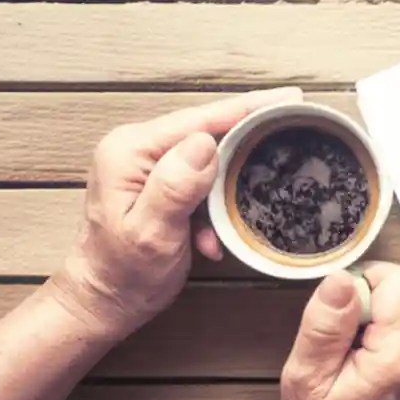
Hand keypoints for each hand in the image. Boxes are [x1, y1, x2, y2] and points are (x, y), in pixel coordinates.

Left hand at [51, 88, 303, 337]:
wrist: (103, 301)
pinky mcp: (160, 182)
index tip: (289, 99)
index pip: (199, 120)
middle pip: (207, 127)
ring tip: (272, 173)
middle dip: (251, 128)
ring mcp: (148, 165)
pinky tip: (217, 233)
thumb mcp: (152, 232)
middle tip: (296, 120)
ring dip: (234, 177)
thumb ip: (175, 186)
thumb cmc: (123, 273)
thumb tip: (206, 142)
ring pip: (209, 154)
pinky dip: (218, 202)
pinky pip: (202, 179)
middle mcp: (137, 148)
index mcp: (131, 151)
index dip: (247, 108)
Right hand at [282, 264, 399, 399]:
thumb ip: (325, 325)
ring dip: (381, 322)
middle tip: (347, 349)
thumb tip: (341, 278)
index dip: (363, 289)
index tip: (342, 326)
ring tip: (358, 364)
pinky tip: (373, 370)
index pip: (398, 279)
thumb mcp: (307, 380)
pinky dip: (392, 337)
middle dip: (372, 306)